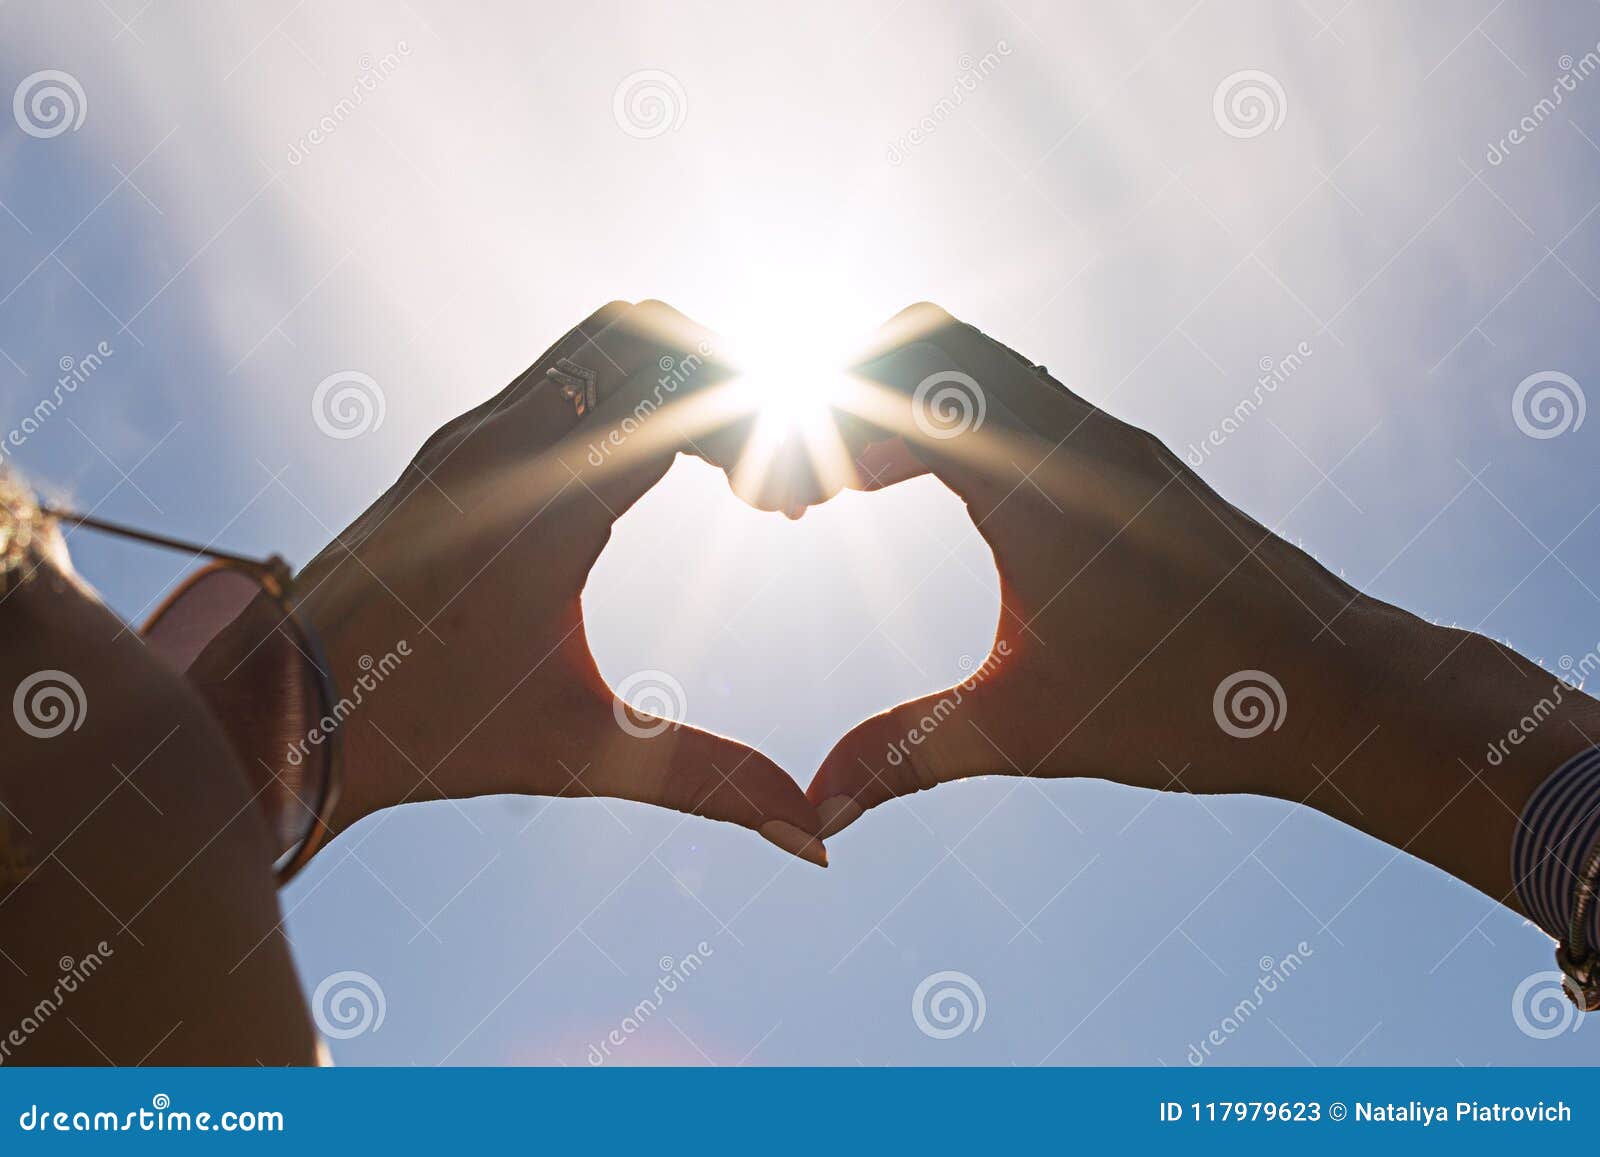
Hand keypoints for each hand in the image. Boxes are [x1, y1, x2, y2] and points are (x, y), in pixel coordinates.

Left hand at [291, 301, 826, 864]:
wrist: (278, 716)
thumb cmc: (423, 734)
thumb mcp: (582, 753)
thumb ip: (709, 781)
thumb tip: (814, 842)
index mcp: (549, 500)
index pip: (689, 391)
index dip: (766, 429)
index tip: (792, 512)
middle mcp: (505, 440)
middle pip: (646, 328)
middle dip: (725, 378)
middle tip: (760, 474)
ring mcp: (468, 434)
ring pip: (596, 339)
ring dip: (669, 377)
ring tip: (712, 472)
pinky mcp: (448, 447)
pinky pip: (554, 376)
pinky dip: (618, 395)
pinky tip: (639, 477)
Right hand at [806, 304, 1599, 908]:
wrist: (1346, 687)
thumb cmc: (1197, 704)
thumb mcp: (1029, 729)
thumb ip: (906, 756)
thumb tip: (811, 812)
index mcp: (1036, 477)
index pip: (892, 382)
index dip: (809, 428)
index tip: (776, 509)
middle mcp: (1071, 429)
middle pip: (923, 336)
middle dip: (839, 392)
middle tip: (806, 490)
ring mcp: (1105, 435)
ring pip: (976, 356)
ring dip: (898, 400)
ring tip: (856, 489)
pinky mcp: (1128, 457)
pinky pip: (1018, 391)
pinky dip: (953, 417)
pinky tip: (941, 499)